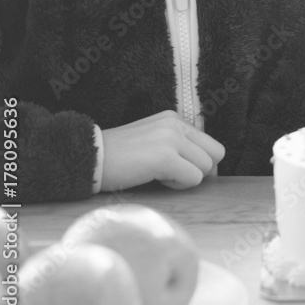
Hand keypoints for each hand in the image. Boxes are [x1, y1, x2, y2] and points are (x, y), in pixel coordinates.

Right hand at [101, 111, 224, 191]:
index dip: (202, 163)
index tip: (182, 171)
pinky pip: (193, 179)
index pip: (212, 144)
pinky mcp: (164, 156)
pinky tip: (157, 179)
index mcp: (174, 119)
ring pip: (206, 167)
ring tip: (161, 176)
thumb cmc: (119, 157)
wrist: (88, 158)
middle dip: (201, 171)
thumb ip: (179, 146)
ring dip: (187, 179)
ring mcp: (171, 139)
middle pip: (216, 154)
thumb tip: (209, 169)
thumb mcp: (153, 141)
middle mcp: (176, 124)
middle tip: (175, 176)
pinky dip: (178, 185)